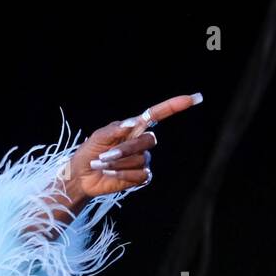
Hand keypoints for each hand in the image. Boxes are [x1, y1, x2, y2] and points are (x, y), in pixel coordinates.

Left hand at [63, 93, 202, 201]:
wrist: (81, 176)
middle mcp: (141, 143)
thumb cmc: (89, 152)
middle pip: (149, 140)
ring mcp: (142, 160)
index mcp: (134, 129)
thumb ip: (115, 129)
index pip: (158, 115)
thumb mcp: (98, 137)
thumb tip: (134, 122)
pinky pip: (141, 175)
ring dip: (118, 164)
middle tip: (104, 155)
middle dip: (125, 149)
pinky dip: (123, 175)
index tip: (194, 98)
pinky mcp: (139, 177)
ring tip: (102, 165)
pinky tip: (110, 174)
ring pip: (141, 160)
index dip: (175, 106)